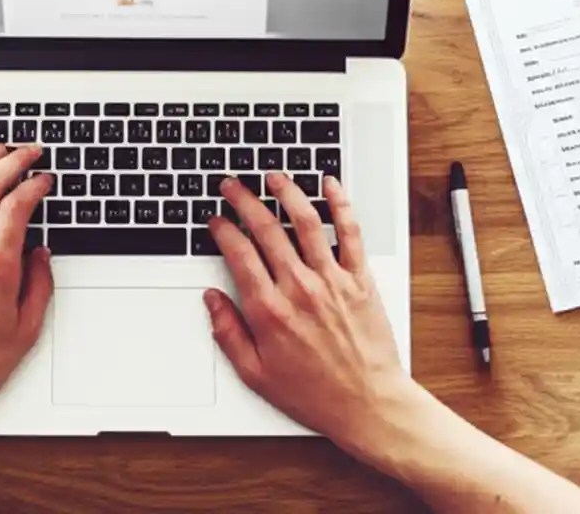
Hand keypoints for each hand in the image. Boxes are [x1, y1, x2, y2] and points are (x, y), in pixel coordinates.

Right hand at [205, 173, 416, 452]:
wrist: (368, 403)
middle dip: (244, 200)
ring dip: (286, 192)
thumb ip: (228, 333)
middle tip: (232, 185)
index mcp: (270, 311)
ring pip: (305, 221)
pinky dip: (340, 204)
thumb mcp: (255, 373)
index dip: (223, 230)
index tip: (216, 220)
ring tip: (273, 176)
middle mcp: (299, 288)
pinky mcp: (360, 280)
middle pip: (266, 229)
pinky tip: (330, 184)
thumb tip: (211, 300)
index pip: (239, 254)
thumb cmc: (315, 393)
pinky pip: (350, 232)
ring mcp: (332, 280)